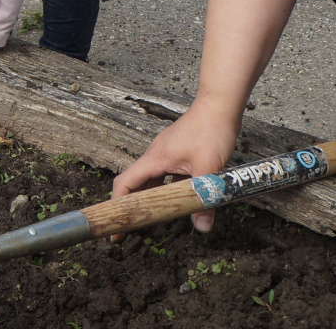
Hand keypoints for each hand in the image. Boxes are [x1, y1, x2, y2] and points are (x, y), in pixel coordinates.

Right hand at [112, 100, 239, 232]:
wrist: (220, 103)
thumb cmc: (211, 128)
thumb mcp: (208, 167)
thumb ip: (203, 197)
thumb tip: (203, 227)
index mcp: (155, 158)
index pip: (125, 184)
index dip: (117, 207)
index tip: (115, 228)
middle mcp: (156, 155)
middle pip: (135, 185)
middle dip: (131, 208)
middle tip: (128, 232)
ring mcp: (167, 153)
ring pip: (151, 181)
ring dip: (149, 200)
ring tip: (150, 221)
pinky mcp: (178, 152)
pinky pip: (166, 175)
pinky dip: (166, 190)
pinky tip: (177, 202)